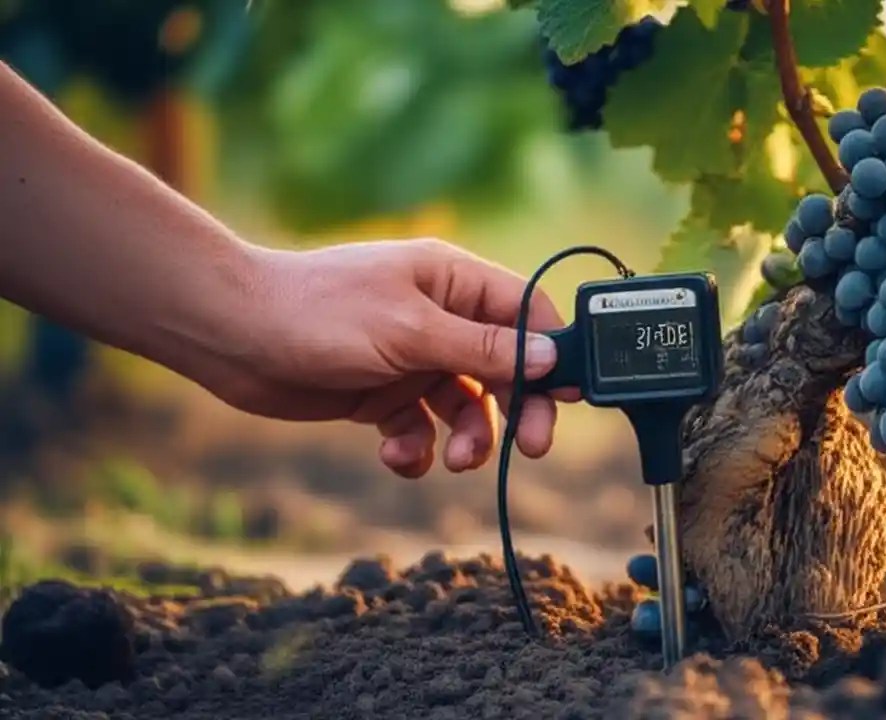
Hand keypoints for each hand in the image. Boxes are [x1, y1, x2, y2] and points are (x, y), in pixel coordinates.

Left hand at [196, 238, 575, 477]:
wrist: (232, 335)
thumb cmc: (320, 313)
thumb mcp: (410, 330)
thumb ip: (482, 348)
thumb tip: (551, 357)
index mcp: (454, 282)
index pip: (527, 314)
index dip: (554, 354)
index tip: (571, 397)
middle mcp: (440, 317)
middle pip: (507, 367)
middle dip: (520, 408)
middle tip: (531, 448)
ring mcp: (412, 357)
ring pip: (468, 405)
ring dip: (469, 437)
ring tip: (452, 460)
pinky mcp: (383, 394)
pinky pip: (422, 428)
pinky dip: (417, 448)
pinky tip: (396, 454)